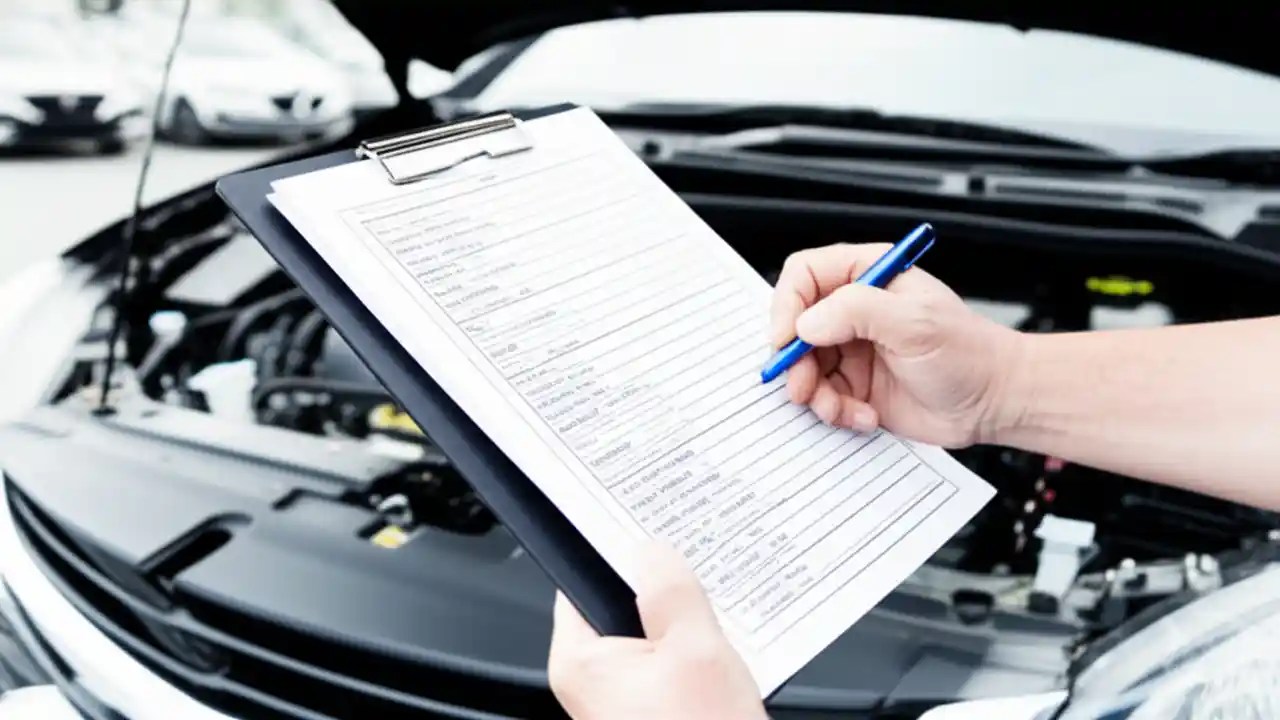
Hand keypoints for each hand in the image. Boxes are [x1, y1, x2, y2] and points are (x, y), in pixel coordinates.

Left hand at [548, 542, 766, 719]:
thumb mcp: (694, 650)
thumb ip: (669, 590)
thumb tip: (650, 550)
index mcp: (581, 661)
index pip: (581, 579)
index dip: (616, 548)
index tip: (644, 524)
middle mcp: (592, 682)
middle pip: (620, 605)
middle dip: (660, 589)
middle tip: (697, 571)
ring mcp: (623, 701)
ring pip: (650, 636)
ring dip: (684, 623)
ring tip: (717, 614)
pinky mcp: (653, 712)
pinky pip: (667, 665)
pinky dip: (693, 653)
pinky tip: (723, 649)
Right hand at [770, 242, 1023, 446]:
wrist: (994, 403)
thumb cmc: (968, 353)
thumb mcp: (914, 323)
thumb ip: (857, 312)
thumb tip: (806, 324)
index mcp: (867, 275)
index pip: (805, 275)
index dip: (788, 306)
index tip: (787, 339)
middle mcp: (855, 311)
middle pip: (795, 326)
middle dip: (795, 361)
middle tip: (802, 386)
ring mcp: (852, 349)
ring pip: (803, 367)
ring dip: (814, 393)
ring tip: (839, 408)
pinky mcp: (855, 385)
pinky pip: (822, 398)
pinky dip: (835, 411)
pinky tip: (865, 415)